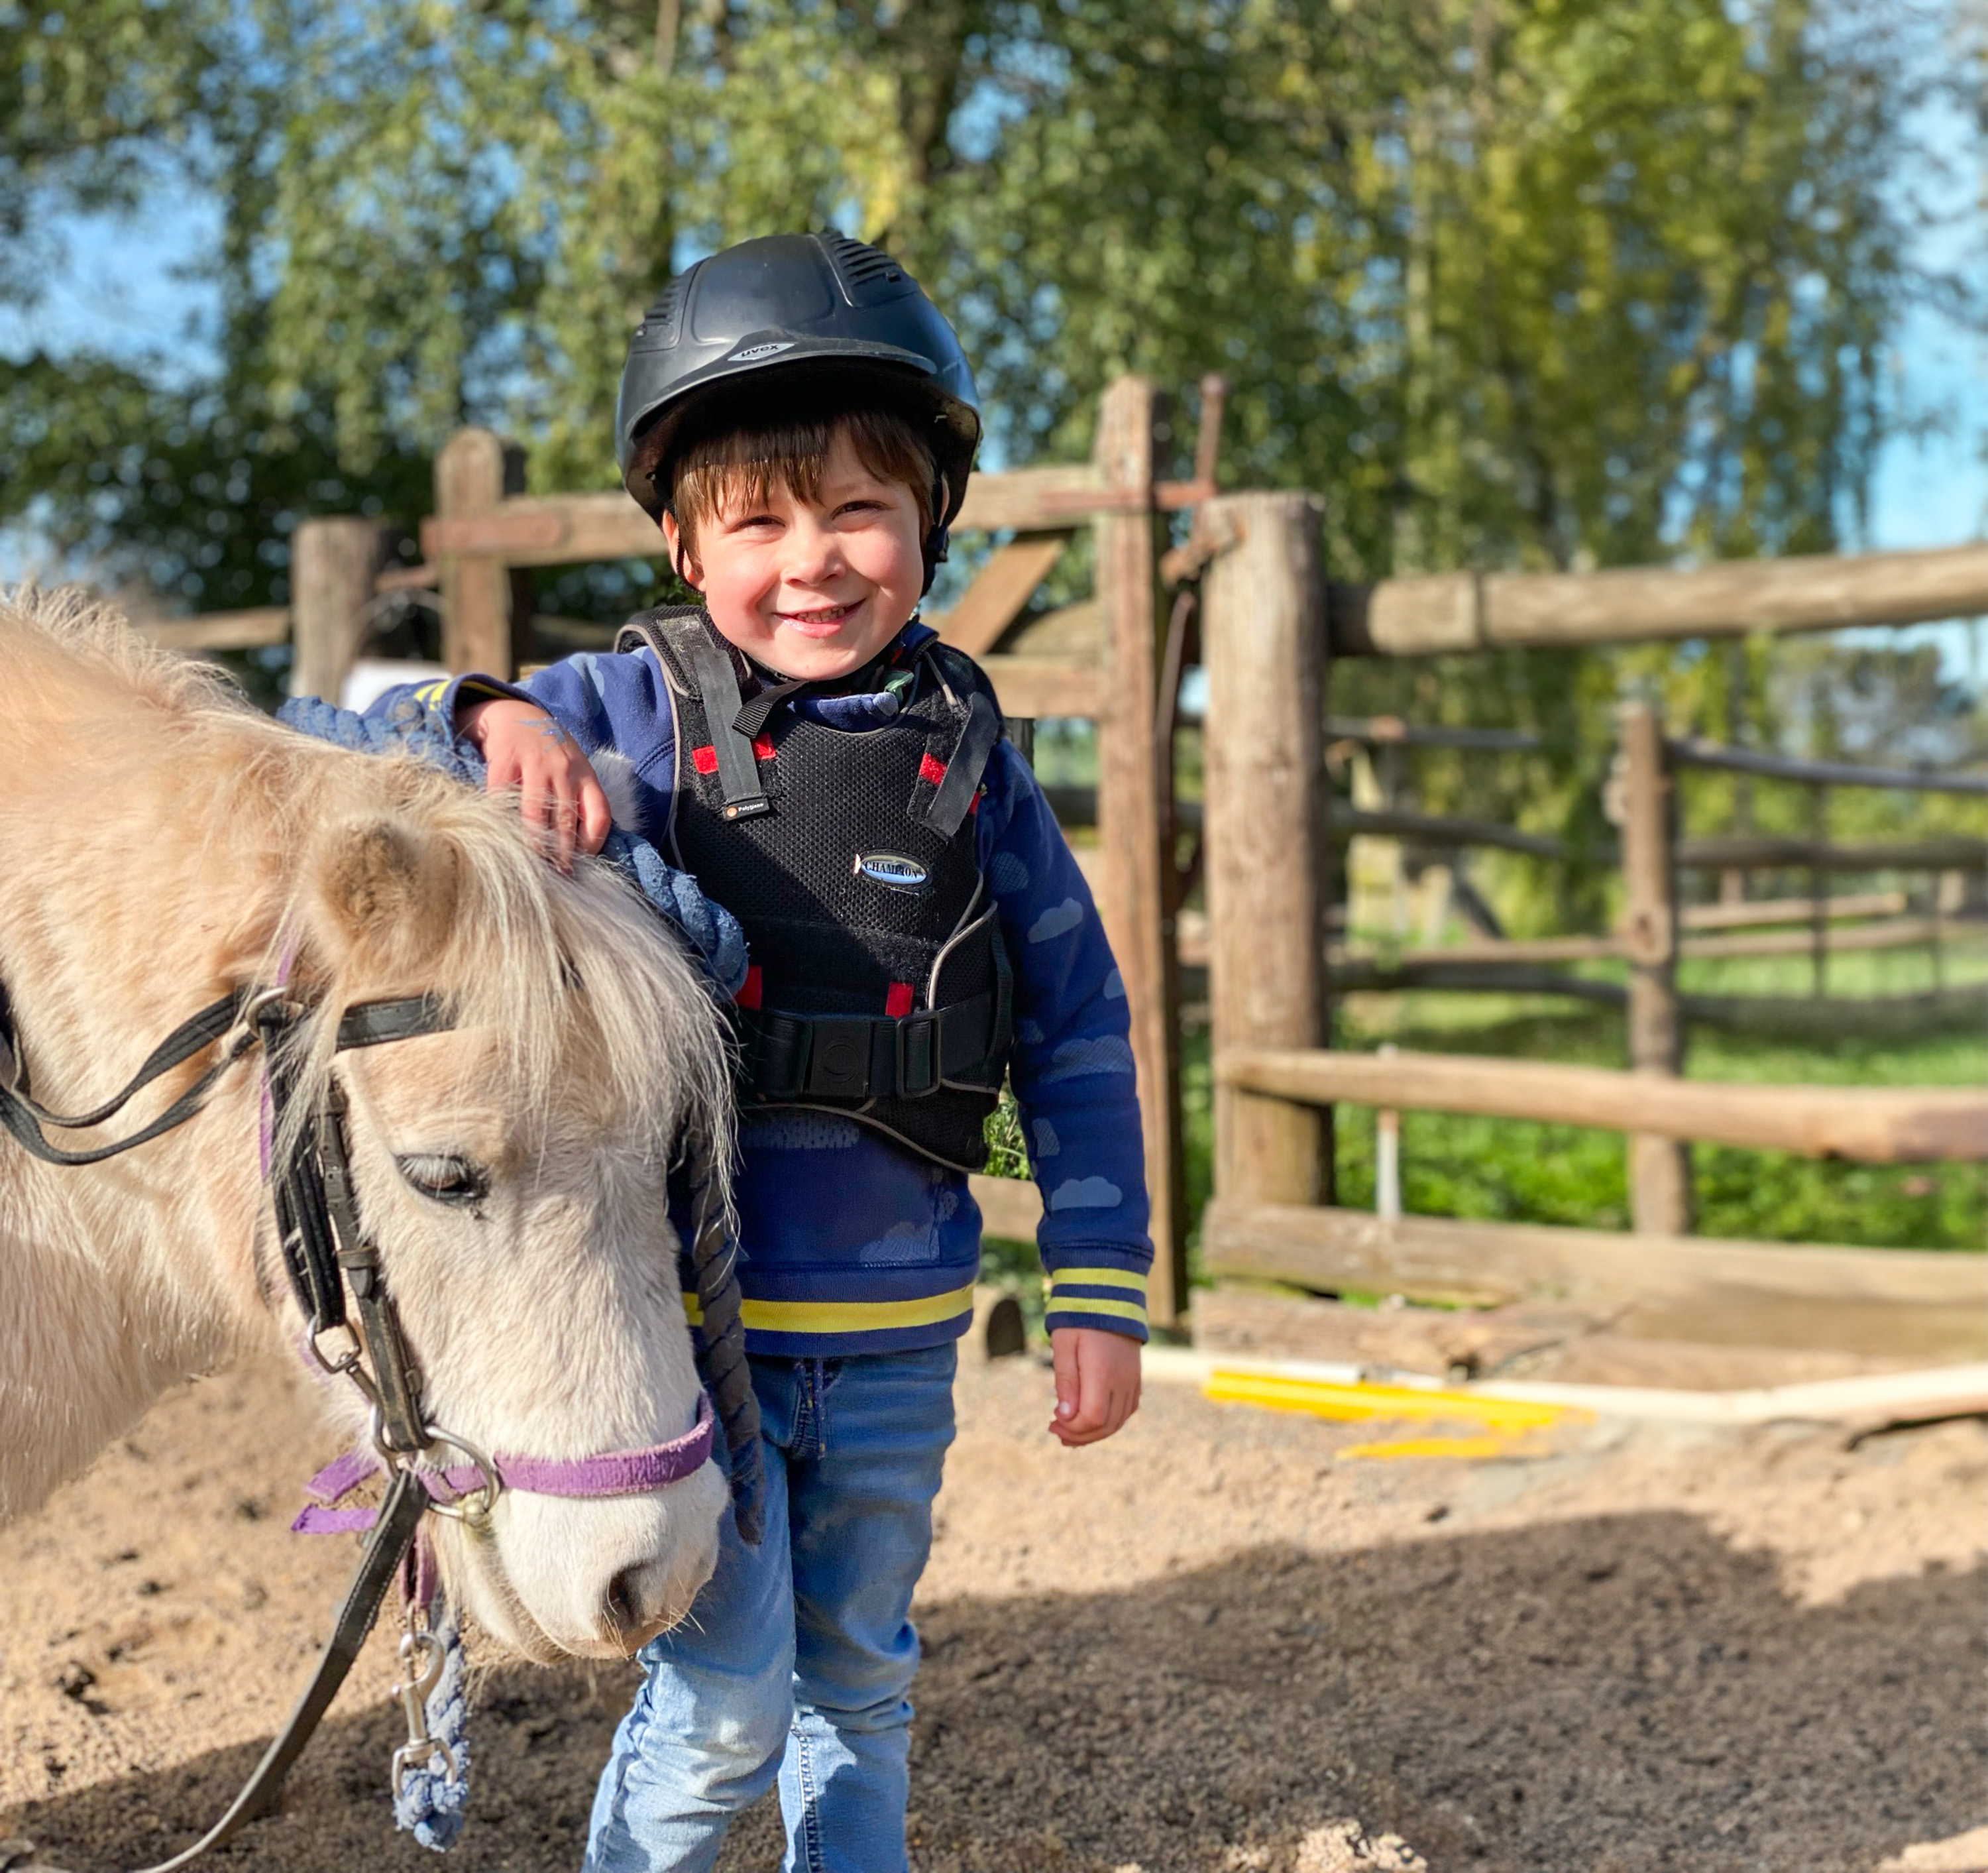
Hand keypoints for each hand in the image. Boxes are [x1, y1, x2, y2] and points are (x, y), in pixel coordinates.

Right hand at [459, 698, 611, 870]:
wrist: (517, 714)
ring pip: (537, 814)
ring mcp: (535, 764)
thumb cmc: (549, 752)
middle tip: (558, 880)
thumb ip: (580, 800)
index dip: (593, 844)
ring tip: (534, 869)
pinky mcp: (506, 761)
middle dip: (563, 855)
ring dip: (535, 845)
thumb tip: (584, 849)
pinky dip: (503, 820)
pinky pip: (504, 798)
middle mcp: (564, 769)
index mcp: (586, 775)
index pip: (599, 815)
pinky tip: (503, 838)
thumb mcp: (573, 769)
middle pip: (566, 821)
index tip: (584, 866)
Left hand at [1048, 1327, 1141, 1446]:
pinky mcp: (1135, 1379)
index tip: (1053, 1419)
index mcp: (1102, 1372)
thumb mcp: (1063, 1345)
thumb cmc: (1080, 1319)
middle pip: (1106, 1426)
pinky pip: (1127, 1411)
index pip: (1093, 1417)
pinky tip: (1091, 1418)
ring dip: (1094, 1432)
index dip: (1072, 1428)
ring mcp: (1132, 1381)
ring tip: (1069, 1429)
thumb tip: (1065, 1416)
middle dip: (1079, 1435)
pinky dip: (1109, 1422)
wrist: (1109, 1295)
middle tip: (1055, 1430)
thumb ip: (1065, 1381)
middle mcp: (1122, 1380)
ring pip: (1118, 1422)